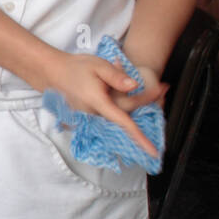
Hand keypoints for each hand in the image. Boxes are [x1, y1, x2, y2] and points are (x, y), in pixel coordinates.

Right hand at [45, 53, 159, 157]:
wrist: (54, 73)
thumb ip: (117, 76)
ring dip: (136, 104)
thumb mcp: (98, 65)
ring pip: (120, 115)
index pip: (124, 123)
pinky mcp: (90, 115)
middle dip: (147, 103)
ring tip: (152, 88)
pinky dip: (124, 105)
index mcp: (99, 103)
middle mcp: (95, 114)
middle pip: (128, 115)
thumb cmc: (76, 67)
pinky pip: (112, 113)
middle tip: (164, 88)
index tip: (153, 152)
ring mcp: (92, 117)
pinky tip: (123, 90)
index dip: (140, 138)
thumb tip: (134, 86)